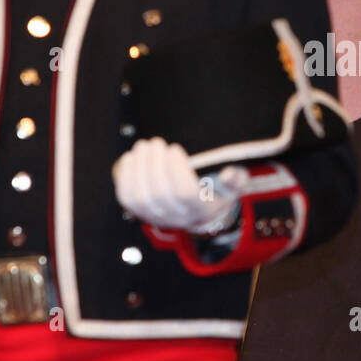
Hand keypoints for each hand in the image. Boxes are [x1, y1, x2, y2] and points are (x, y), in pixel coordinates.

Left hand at [112, 137, 248, 232]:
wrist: (200, 216)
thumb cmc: (216, 195)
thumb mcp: (232, 188)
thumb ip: (235, 180)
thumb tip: (229, 174)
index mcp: (200, 210)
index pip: (184, 193)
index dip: (176, 170)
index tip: (176, 149)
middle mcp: (177, 217)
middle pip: (159, 193)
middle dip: (154, 164)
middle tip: (155, 142)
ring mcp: (157, 217)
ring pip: (140, 196)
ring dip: (138, 167)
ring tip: (143, 146)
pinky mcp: (141, 213)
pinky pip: (127, 198)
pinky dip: (125, 177)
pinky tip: (131, 158)